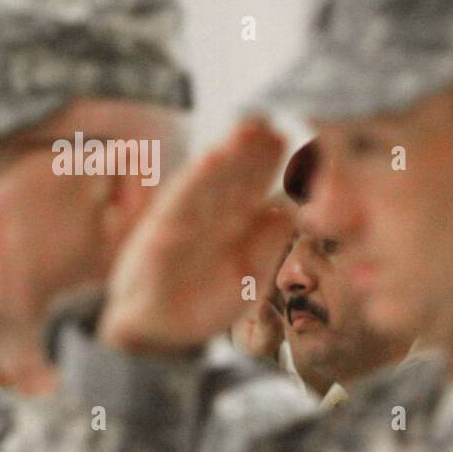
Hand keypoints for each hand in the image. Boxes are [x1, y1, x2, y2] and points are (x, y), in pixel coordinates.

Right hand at [98, 120, 291, 353]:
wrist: (161, 330)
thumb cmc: (207, 299)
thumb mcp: (250, 273)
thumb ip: (268, 244)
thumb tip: (286, 210)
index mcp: (233, 221)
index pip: (254, 184)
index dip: (271, 162)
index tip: (291, 137)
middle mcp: (210, 213)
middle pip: (235, 174)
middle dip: (254, 148)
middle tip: (273, 121)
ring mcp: (186, 219)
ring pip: (211, 180)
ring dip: (229, 154)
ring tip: (248, 128)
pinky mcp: (163, 231)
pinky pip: (182, 202)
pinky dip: (196, 179)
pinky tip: (212, 158)